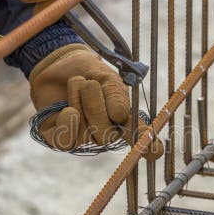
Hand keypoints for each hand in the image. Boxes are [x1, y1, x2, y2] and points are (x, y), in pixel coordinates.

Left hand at [29, 44, 163, 160]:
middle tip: (89, 83)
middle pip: (107, 135)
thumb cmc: (88, 73)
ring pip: (86, 135)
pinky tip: (68, 109)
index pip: (139, 137)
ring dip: (79, 104)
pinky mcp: (59, 139)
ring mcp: (83, 139)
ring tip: (76, 84)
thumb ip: (116, 95)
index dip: (148, 146)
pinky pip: (65, 143)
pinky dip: (67, 124)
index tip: (155, 151)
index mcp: (123, 119)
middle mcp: (105, 133)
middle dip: (96, 106)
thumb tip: (121, 116)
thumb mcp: (107, 78)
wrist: (58, 63)